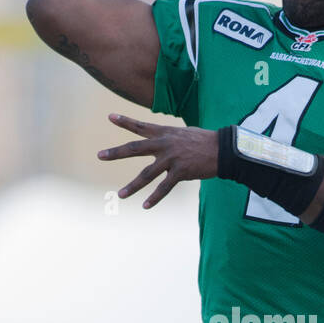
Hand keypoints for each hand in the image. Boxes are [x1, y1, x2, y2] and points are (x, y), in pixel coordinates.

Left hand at [99, 114, 218, 207]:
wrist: (223, 150)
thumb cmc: (205, 141)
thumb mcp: (184, 134)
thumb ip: (170, 139)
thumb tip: (161, 144)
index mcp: (165, 133)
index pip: (141, 126)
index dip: (125, 121)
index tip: (110, 117)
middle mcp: (165, 144)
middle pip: (135, 148)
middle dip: (116, 152)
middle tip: (100, 156)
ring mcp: (171, 159)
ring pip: (146, 174)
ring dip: (132, 186)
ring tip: (120, 195)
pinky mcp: (180, 172)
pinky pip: (164, 187)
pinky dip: (154, 198)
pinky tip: (145, 205)